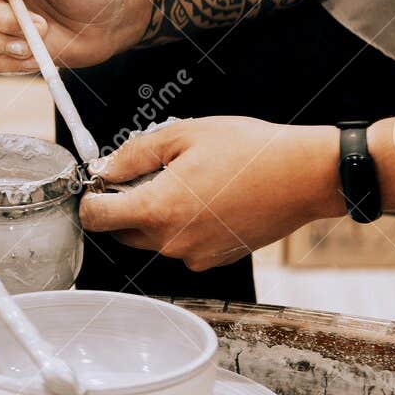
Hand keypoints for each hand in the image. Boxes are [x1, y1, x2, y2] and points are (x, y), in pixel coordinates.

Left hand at [80, 117, 341, 269]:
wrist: (303, 176)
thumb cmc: (249, 151)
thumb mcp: (183, 135)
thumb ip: (134, 154)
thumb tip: (105, 169)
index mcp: (158, 209)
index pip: (96, 217)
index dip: (91, 196)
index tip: (101, 181)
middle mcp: (172, 242)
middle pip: (121, 230)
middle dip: (123, 203)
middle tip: (149, 172)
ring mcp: (194, 256)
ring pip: (152, 238)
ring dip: (154, 213)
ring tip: (186, 180)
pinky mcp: (214, 259)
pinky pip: (181, 245)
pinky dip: (182, 225)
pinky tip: (206, 197)